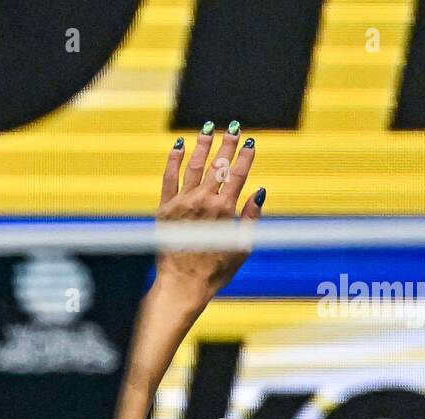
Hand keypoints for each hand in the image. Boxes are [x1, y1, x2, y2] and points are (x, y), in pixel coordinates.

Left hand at [154, 123, 264, 311]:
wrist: (182, 286)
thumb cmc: (215, 272)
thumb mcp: (242, 247)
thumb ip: (251, 218)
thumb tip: (259, 192)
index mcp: (225, 210)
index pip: (238, 175)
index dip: (245, 156)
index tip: (250, 142)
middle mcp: (203, 202)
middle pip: (217, 166)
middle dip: (226, 145)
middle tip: (233, 127)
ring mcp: (182, 204)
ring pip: (193, 167)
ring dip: (202, 146)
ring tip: (208, 129)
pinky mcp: (165, 210)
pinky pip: (169, 179)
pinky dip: (173, 161)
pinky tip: (178, 147)